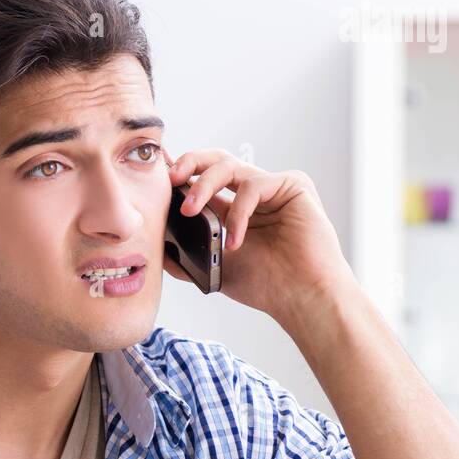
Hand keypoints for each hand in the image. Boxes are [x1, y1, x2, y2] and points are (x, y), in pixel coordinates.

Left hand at [163, 149, 357, 331]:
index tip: (158, 181)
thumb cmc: (267, 286)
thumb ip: (187, 257)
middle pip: (216, 160)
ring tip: (189, 212)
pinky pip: (252, 186)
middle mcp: (254, 194)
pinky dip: (237, 214)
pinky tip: (234, 242)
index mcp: (236, 209)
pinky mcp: (292, 185)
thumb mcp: (214, 270)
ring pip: (230, 166)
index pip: (205, 180)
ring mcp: (274, 187)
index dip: (182, 176)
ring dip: (203, 185)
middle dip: (189, 163)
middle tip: (170, 179)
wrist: (301, 297)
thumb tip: (157, 249)